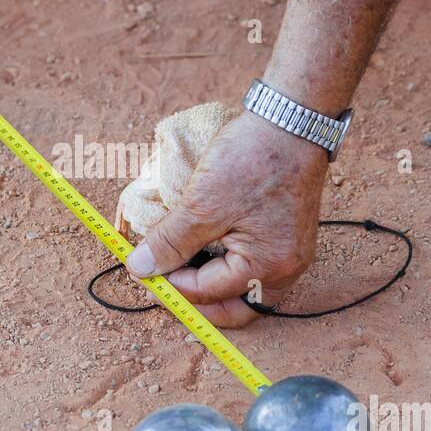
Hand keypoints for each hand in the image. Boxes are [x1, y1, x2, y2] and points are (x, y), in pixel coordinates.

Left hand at [124, 112, 329, 327]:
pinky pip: (252, 267)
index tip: (141, 269)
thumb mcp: (202, 204)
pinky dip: (224, 266)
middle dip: (194, 302)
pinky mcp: (285, 238)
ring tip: (177, 266)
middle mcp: (285, 269)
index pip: (208, 293)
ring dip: (209, 285)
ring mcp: (289, 255)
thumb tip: (141, 268)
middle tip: (160, 284)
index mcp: (268, 267)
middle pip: (234, 309)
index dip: (170, 285)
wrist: (289, 121)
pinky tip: (201, 249)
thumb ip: (171, 242)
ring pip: (243, 291)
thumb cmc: (252, 159)